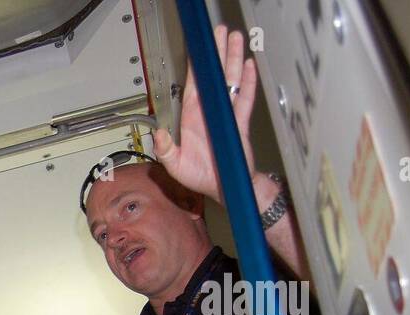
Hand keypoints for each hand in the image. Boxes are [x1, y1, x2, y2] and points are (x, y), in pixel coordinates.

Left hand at [152, 24, 256, 203]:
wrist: (226, 188)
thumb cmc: (201, 177)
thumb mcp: (176, 166)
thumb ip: (165, 151)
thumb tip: (159, 134)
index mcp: (192, 119)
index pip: (193, 86)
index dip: (195, 67)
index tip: (198, 48)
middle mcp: (209, 113)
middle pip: (214, 77)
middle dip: (217, 54)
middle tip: (220, 31)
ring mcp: (226, 115)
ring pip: (231, 82)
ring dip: (233, 60)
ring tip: (236, 39)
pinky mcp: (241, 123)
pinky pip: (245, 99)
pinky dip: (248, 83)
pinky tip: (250, 66)